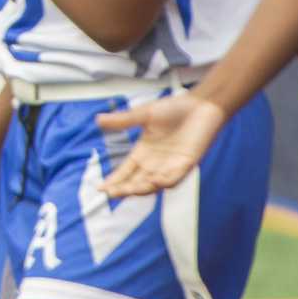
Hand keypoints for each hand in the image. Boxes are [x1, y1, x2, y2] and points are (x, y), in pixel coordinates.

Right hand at [93, 92, 227, 198]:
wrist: (200, 105)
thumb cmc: (174, 109)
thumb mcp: (143, 114)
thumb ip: (122, 121)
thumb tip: (98, 120)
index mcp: (143, 153)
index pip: (126, 171)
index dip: (114, 180)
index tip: (100, 188)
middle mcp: (156, 163)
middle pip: (137, 181)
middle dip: (124, 189)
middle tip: (112, 193)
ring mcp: (171, 166)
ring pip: (154, 184)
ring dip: (142, 189)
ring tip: (129, 190)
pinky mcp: (187, 164)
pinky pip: (175, 177)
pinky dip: (165, 181)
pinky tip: (155, 181)